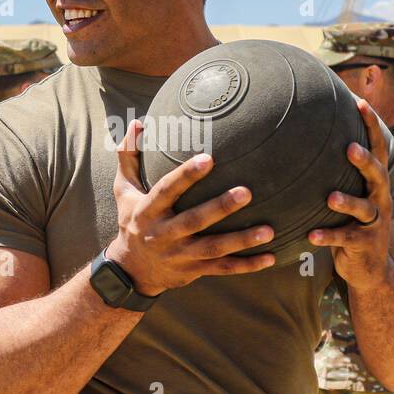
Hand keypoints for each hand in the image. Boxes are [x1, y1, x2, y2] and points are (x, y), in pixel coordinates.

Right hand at [107, 120, 274, 296]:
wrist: (131, 270)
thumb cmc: (132, 220)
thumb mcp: (123, 190)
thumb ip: (128, 156)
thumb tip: (139, 122)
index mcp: (148, 211)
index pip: (166, 191)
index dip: (186, 176)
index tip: (208, 158)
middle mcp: (164, 234)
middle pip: (195, 221)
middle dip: (220, 208)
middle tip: (247, 192)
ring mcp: (181, 255)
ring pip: (214, 248)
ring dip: (242, 241)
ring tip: (269, 230)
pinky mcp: (194, 270)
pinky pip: (223, 269)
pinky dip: (247, 266)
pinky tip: (270, 257)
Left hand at [307, 98, 393, 290]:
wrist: (370, 268)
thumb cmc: (351, 223)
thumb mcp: (350, 196)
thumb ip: (337, 173)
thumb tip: (308, 138)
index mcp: (375, 184)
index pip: (378, 149)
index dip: (372, 127)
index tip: (361, 103)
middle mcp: (380, 199)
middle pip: (378, 176)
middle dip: (365, 161)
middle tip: (350, 148)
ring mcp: (375, 223)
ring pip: (364, 209)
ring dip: (347, 202)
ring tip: (330, 198)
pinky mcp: (365, 244)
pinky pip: (346, 238)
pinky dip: (328, 236)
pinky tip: (311, 235)